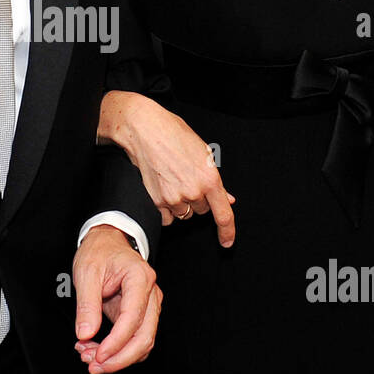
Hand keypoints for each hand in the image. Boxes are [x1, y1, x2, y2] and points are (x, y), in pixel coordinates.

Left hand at [72, 225, 160, 373]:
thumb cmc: (99, 252)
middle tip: (93, 366)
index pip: (133, 318)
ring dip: (118, 357)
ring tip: (89, 357)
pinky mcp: (141, 315)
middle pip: (145, 337)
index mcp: (139, 279)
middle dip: (119, 358)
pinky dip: (119, 351)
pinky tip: (97, 350)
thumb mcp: (86, 272)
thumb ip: (87, 304)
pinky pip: (135, 340)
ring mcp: (149, 306)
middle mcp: (150, 294)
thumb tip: (85, 334)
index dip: (116, 342)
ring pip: (143, 343)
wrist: (108, 241)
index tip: (98, 356)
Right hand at [99, 91, 235, 245]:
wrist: (145, 130)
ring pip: (184, 214)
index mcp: (210, 178)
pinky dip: (167, 210)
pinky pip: (167, 217)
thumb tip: (227, 199)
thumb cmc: (174, 134)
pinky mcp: (157, 201)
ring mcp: (174, 198)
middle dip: (199, 200)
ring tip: (174, 181)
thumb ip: (215, 181)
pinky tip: (164, 191)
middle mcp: (194, 191)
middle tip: (188, 179)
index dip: (227, 232)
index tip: (227, 242)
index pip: (223, 214)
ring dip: (182, 204)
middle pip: (202, 211)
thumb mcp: (203, 153)